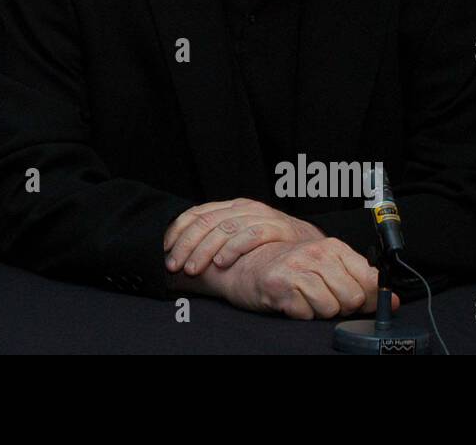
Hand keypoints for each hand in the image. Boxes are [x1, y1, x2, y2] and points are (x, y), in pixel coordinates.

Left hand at [164, 198, 324, 276]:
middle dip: (187, 245)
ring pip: (225, 228)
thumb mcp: (239, 239)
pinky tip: (221, 263)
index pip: (196, 213)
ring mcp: (262, 215)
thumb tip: (179, 258)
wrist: (310, 248)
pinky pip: (251, 235)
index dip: (177, 231)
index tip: (164, 250)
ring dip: (205, 250)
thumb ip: (215, 241)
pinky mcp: (278, 227)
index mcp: (230, 207)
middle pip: (207, 222)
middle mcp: (244, 207)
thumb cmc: (269, 249)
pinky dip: (233, 249)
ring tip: (193, 268)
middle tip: (175, 265)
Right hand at [176, 238, 398, 319]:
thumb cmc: (290, 267)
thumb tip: (394, 300)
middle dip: (341, 305)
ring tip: (304, 298)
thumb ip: (360, 281)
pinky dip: (300, 314)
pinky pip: (306, 314)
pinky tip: (291, 302)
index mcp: (333, 246)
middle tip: (322, 297)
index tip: (356, 300)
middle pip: (352, 298)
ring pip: (330, 308)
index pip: (369, 279)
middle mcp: (316, 253)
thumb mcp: (327, 267)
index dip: (365, 297)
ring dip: (319, 310)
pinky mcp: (280, 286)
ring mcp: (298, 268)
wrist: (246, 264)